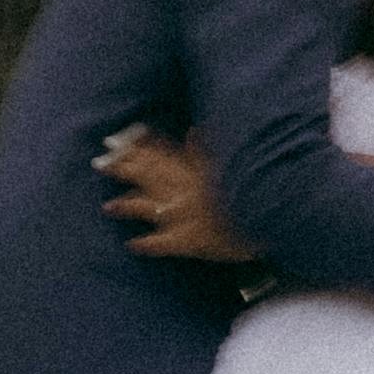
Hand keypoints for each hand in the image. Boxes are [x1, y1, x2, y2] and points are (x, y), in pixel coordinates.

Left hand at [98, 126, 256, 265]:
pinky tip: (132, 244)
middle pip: (150, 176)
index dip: (136, 147)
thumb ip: (210, 149)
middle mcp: (188, 188)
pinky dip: (148, 244)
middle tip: (100, 165)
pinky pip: (165, 243)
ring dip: (128, 206)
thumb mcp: (234, 164)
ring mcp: (188, 215)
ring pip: (152, 207)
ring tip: (107, 207)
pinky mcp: (193, 241)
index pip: (162, 153)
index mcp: (198, 168)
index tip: (114, 141)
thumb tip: (194, 130)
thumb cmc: (255, 190)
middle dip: (124, 169)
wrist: (273, 218)